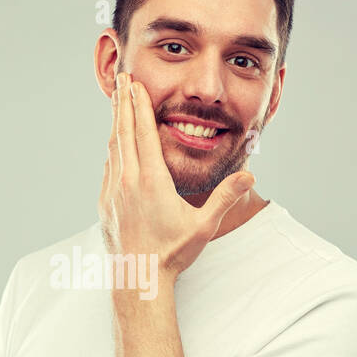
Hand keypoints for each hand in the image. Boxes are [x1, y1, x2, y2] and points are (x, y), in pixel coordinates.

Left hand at [98, 71, 253, 280]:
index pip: (144, 133)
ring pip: (113, 148)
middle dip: (123, 103)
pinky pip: (108, 169)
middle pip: (123, 132)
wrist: (138, 279)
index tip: (135, 83)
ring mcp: (113, 192)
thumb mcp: (204, 225)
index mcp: (151, 181)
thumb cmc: (172, 253)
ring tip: (117, 103)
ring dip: (116, 124)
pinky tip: (115, 145)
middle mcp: (128, 182)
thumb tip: (250, 176)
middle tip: (121, 78)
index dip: (139, 105)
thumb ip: (226, 197)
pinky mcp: (105, 204)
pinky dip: (112, 150)